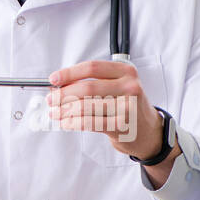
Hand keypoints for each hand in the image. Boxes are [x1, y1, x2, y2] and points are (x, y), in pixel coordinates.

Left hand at [46, 59, 161, 158]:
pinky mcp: (121, 126)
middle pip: (87, 87)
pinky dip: (72, 123)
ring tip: (55, 112)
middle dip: (63, 94)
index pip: (92, 68)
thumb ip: (92, 81)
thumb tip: (59, 85)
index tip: (54, 79)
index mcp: (126, 71)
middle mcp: (129, 87)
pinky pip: (89, 123)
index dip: (69, 73)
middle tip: (51, 99)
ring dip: (65, 110)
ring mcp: (127, 107)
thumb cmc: (127, 105)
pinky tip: (65, 123)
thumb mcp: (116, 86)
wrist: (148, 131)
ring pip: (86, 106)